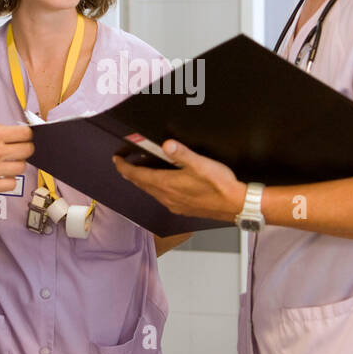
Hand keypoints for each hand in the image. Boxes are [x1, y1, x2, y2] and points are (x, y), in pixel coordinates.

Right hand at [0, 124, 31, 195]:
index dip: (28, 135)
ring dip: (17, 165)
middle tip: (20, 150)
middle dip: (26, 149)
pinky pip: (11, 184)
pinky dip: (9, 181)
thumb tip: (13, 132)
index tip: (26, 137)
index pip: (25, 134)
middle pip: (27, 150)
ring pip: (21, 167)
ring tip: (8, 163)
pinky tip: (2, 176)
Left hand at [111, 140, 246, 222]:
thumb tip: (166, 145)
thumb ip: (181, 153)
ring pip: (152, 192)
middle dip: (131, 173)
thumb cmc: (220, 185)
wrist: (235, 205)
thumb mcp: (200, 164)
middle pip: (142, 184)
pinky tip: (163, 185)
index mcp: (168, 184)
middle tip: (124, 164)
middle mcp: (167, 197)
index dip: (125, 167)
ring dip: (144, 181)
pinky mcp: (183, 209)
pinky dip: (156, 189)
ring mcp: (174, 204)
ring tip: (142, 171)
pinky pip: (162, 198)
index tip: (116, 160)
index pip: (138, 175)